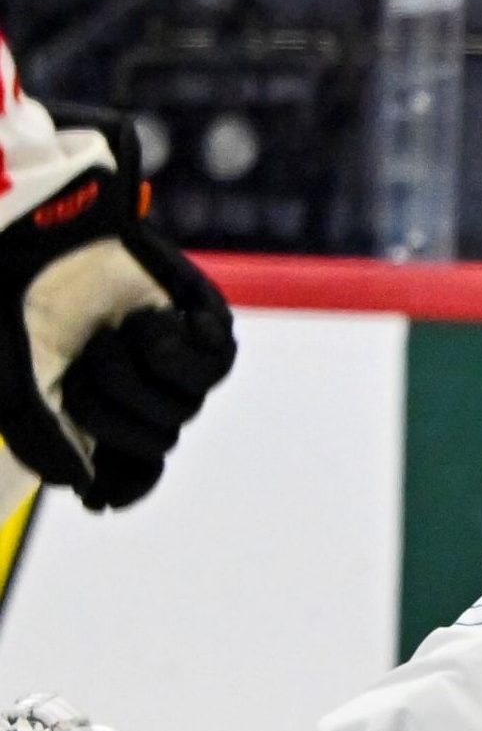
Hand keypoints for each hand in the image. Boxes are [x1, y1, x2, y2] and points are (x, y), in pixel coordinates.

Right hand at [0, 143, 236, 511]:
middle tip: (80, 368)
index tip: (99, 502)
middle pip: (157, 440)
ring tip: (105, 340)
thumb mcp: (10, 377)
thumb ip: (39, 433)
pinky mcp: (204, 321)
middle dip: (109, 413)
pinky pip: (212, 365)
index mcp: (97, 398)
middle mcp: (141, 382)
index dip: (124, 487)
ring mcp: (174, 354)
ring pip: (183, 408)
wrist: (34, 228)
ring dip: (134, 381)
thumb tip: (77, 484)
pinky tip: (142, 326)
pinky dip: (172, 352)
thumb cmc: (14, 299)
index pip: (133, 469)